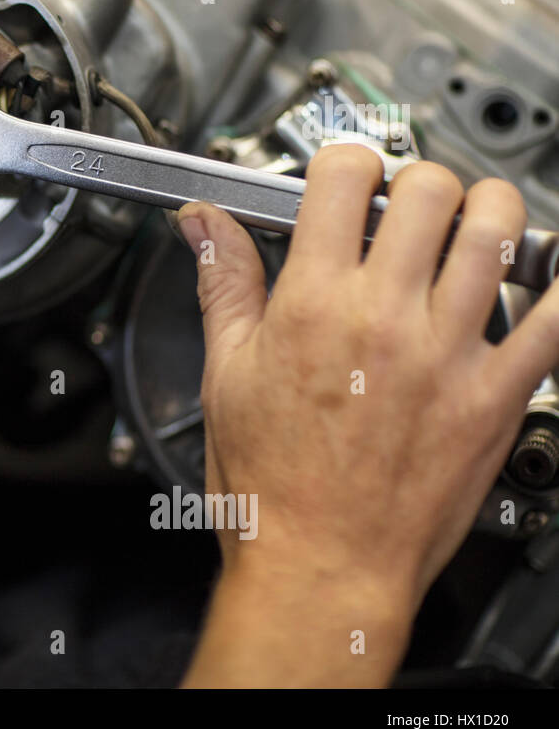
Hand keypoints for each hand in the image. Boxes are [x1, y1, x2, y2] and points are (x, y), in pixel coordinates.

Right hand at [177, 144, 556, 685]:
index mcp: (312, 303)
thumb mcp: (225, 375)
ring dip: (486, 211)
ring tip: (468, 230)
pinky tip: (544, 278)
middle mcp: (385, 317)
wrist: (320, 568)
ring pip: (499, 231)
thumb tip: (204, 226)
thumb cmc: (270, 487)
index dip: (344, 161)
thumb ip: (224, 285)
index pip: (344, 175)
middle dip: (415, 182)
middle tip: (405, 208)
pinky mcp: (496, 395)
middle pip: (429, 188)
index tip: (345, 178)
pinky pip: (558, 318)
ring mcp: (449, 353)